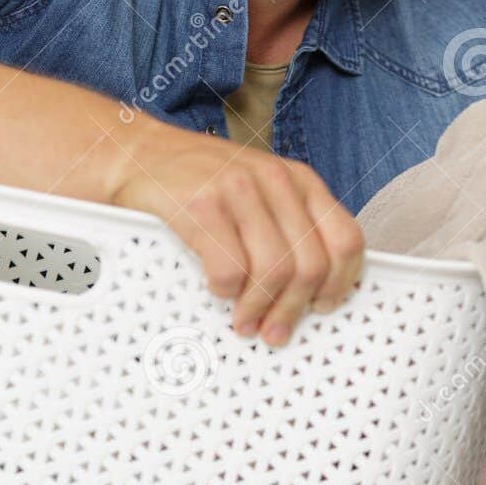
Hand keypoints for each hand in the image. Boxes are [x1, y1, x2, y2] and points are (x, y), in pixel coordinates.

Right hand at [108, 118, 365, 344]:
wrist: (139, 154)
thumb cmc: (201, 182)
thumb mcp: (259, 191)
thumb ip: (287, 226)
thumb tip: (311, 290)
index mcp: (301, 181)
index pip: (346, 239)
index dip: (340, 283)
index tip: (323, 307)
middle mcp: (277, 181)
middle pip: (311, 264)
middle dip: (294, 308)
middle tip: (275, 331)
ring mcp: (240, 190)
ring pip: (276, 271)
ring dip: (260, 308)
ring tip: (246, 323)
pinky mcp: (203, 204)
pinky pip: (230, 268)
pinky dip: (226, 291)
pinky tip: (217, 289)